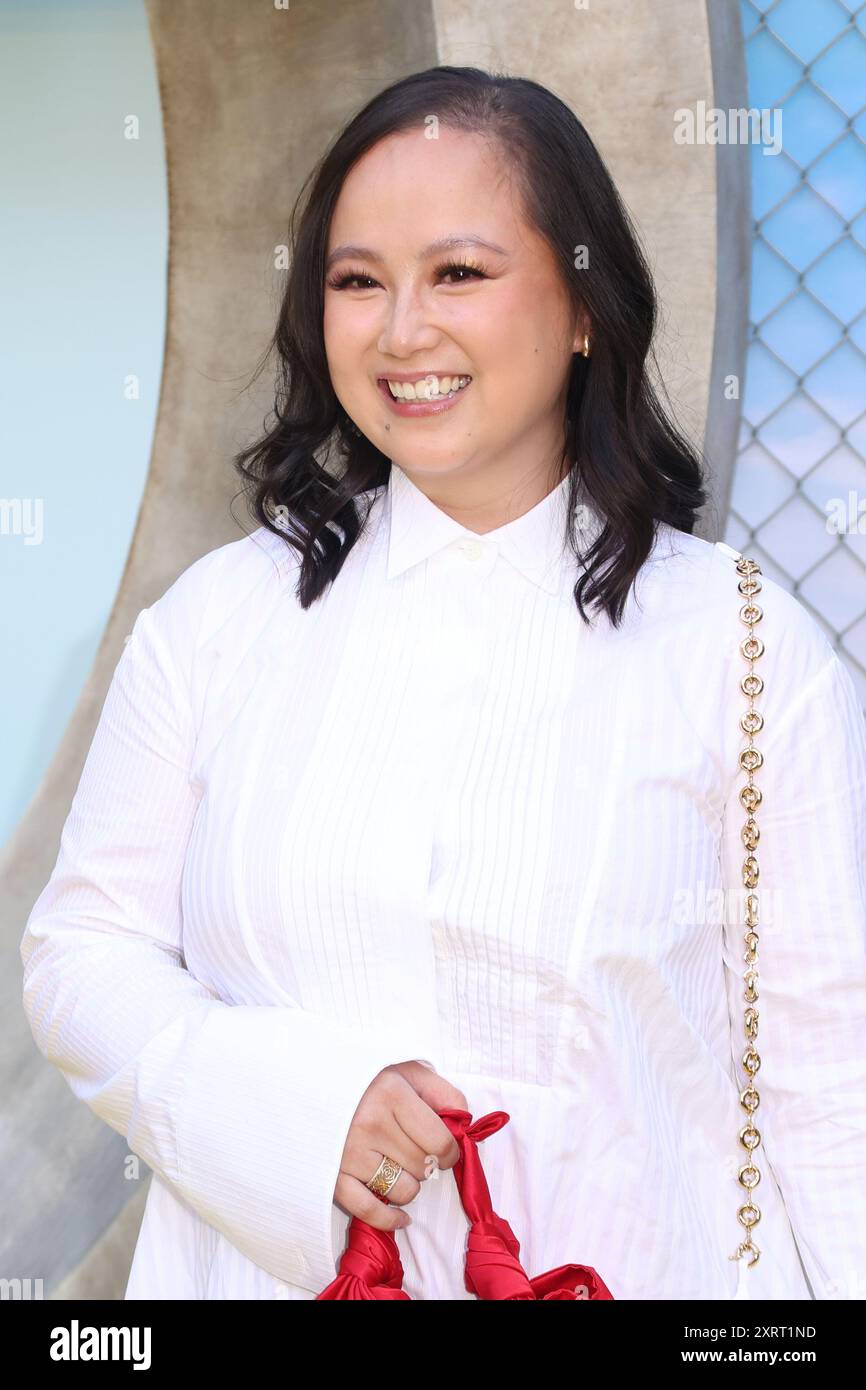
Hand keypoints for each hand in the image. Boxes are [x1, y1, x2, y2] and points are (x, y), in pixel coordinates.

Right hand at [333, 1060, 468, 1232]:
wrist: (307, 1080)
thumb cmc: (365, 1077)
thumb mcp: (406, 1068)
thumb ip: (442, 1092)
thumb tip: (464, 1124)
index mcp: (391, 1093)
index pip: (440, 1142)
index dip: (450, 1151)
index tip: (445, 1148)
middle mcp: (370, 1124)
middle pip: (423, 1168)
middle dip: (427, 1163)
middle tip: (415, 1150)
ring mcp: (350, 1153)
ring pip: (403, 1191)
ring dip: (408, 1184)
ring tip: (396, 1165)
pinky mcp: (332, 1176)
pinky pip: (370, 1212)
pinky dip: (390, 1219)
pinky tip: (401, 1217)